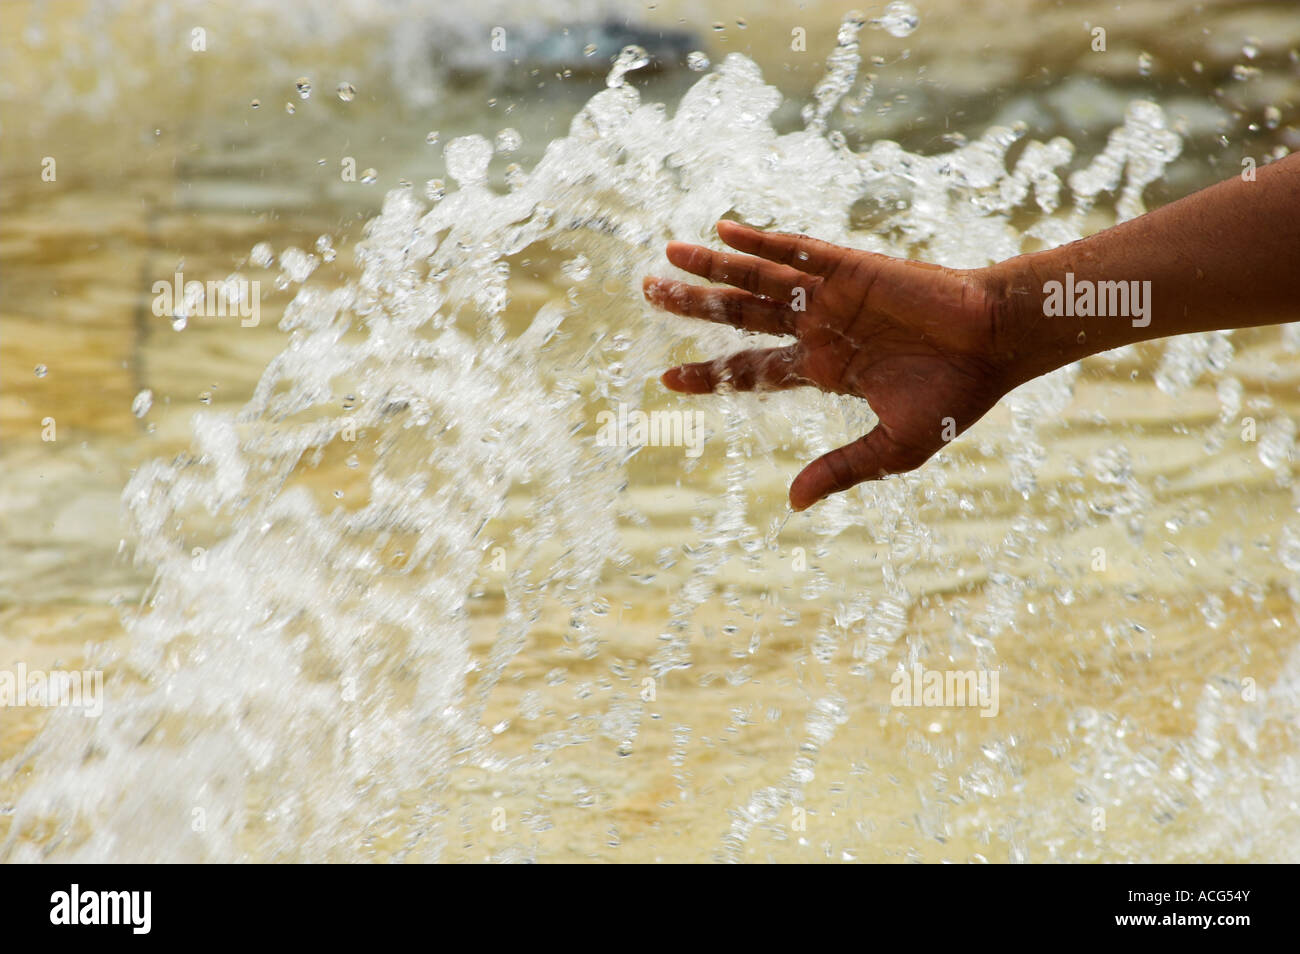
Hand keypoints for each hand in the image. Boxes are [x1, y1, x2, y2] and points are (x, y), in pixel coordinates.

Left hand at [643, 220, 1015, 510]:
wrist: (999, 346)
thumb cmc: (954, 398)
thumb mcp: (891, 448)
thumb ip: (840, 469)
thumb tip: (793, 505)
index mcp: (825, 370)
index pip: (753, 369)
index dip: (710, 372)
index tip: (666, 375)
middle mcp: (819, 329)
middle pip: (741, 315)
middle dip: (695, 305)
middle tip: (649, 292)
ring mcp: (832, 296)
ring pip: (757, 280)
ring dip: (713, 266)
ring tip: (667, 252)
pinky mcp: (851, 267)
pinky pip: (797, 251)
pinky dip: (761, 241)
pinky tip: (723, 230)